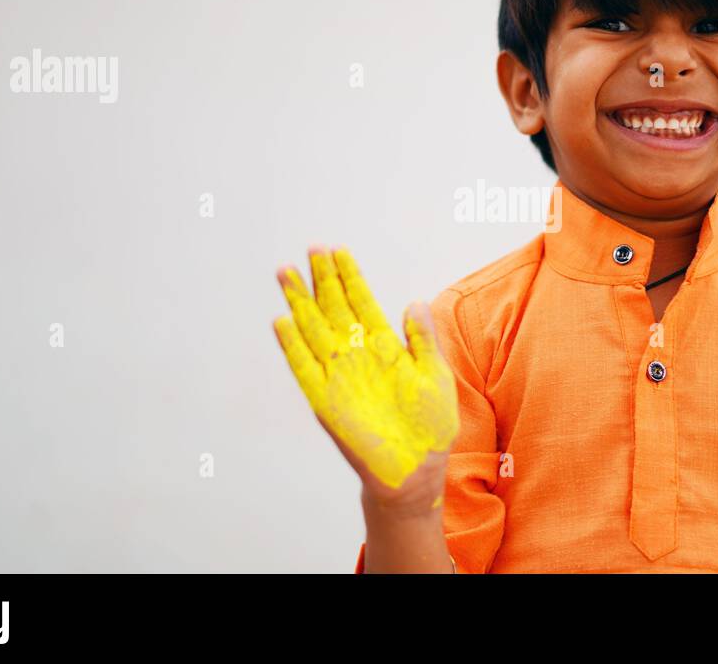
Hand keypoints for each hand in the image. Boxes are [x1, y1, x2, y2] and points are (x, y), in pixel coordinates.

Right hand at [272, 246, 458, 504]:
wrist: (417, 468)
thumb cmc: (430, 424)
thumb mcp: (435, 374)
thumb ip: (424, 339)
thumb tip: (413, 302)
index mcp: (385, 347)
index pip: (361, 303)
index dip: (349, 277)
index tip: (337, 250)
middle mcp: (358, 357)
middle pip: (334, 310)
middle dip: (321, 280)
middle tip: (310, 249)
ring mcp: (340, 377)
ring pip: (314, 331)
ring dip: (300, 304)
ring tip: (286, 274)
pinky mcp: (327, 402)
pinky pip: (305, 370)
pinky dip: (293, 348)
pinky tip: (282, 323)